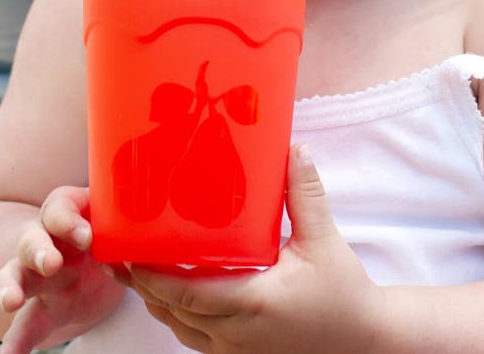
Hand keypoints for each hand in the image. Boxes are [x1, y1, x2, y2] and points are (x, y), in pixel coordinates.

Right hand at [0, 186, 125, 353]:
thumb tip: (169, 218)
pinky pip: (25, 323)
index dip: (69, 221)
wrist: (107, 254)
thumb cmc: (116, 225)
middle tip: (51, 263)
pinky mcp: (43, 306)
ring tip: (11, 302)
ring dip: (10, 286)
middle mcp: (48, 239)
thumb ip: (134, 214)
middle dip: (38, 250)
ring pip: (15, 274)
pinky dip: (15, 341)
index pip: (59, 208)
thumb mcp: (124, 215)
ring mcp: (42, 274)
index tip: (86, 237)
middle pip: (31, 239)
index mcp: (70, 213)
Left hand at [128, 144, 385, 352]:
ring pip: (179, 327)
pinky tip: (171, 292)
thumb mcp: (324, 240)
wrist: (363, 342)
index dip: (152, 276)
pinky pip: (194, 337)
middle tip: (120, 253)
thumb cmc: (343, 293)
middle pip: (172, 310)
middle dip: (142, 284)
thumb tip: (295, 149)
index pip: (186, 293)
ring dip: (156, 300)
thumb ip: (305, 194)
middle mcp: (235, 332)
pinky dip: (176, 315)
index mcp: (251, 301)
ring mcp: (235, 350)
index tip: (130, 253)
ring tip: (136, 269)